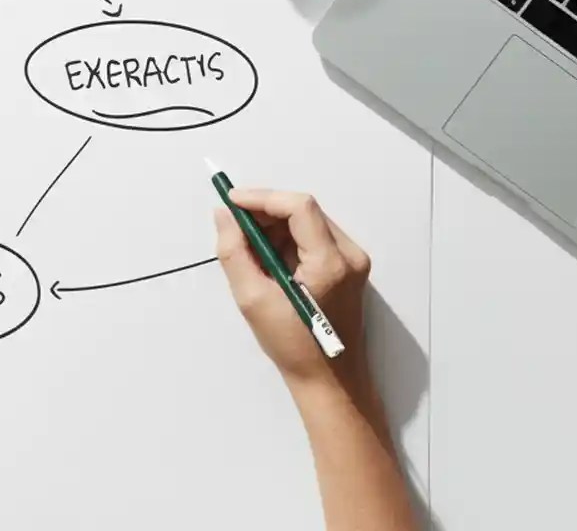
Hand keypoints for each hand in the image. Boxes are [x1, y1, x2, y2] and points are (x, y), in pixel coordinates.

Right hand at [214, 189, 371, 391]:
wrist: (330, 379)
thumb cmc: (292, 345)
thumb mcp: (252, 299)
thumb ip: (234, 252)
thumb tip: (224, 215)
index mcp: (330, 262)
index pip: (299, 207)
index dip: (262, 198)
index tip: (231, 202)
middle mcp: (349, 254)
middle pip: (303, 211)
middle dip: (265, 211)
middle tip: (233, 225)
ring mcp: (352, 260)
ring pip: (307, 222)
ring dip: (274, 226)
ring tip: (248, 249)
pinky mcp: (348, 267)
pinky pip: (313, 238)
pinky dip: (287, 240)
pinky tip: (268, 260)